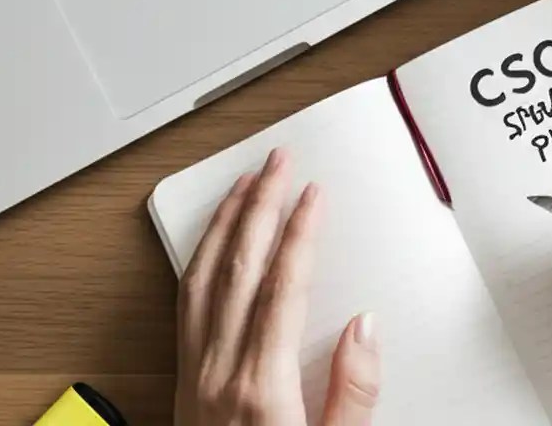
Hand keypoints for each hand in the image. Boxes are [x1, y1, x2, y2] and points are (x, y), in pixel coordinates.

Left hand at [175, 148, 382, 425]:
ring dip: (225, 222)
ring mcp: (196, 373)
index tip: (314, 193)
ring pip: (203, 276)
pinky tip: (211, 245)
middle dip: (260, 203)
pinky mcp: (185, 380)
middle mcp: (220, 371)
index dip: (300, 230)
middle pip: (239, 266)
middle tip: (278, 161)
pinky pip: (186, 302)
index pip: (282, 285)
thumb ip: (353, 391)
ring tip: (243, 183)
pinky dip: (199, 259)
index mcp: (262, 385)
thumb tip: (366, 325)